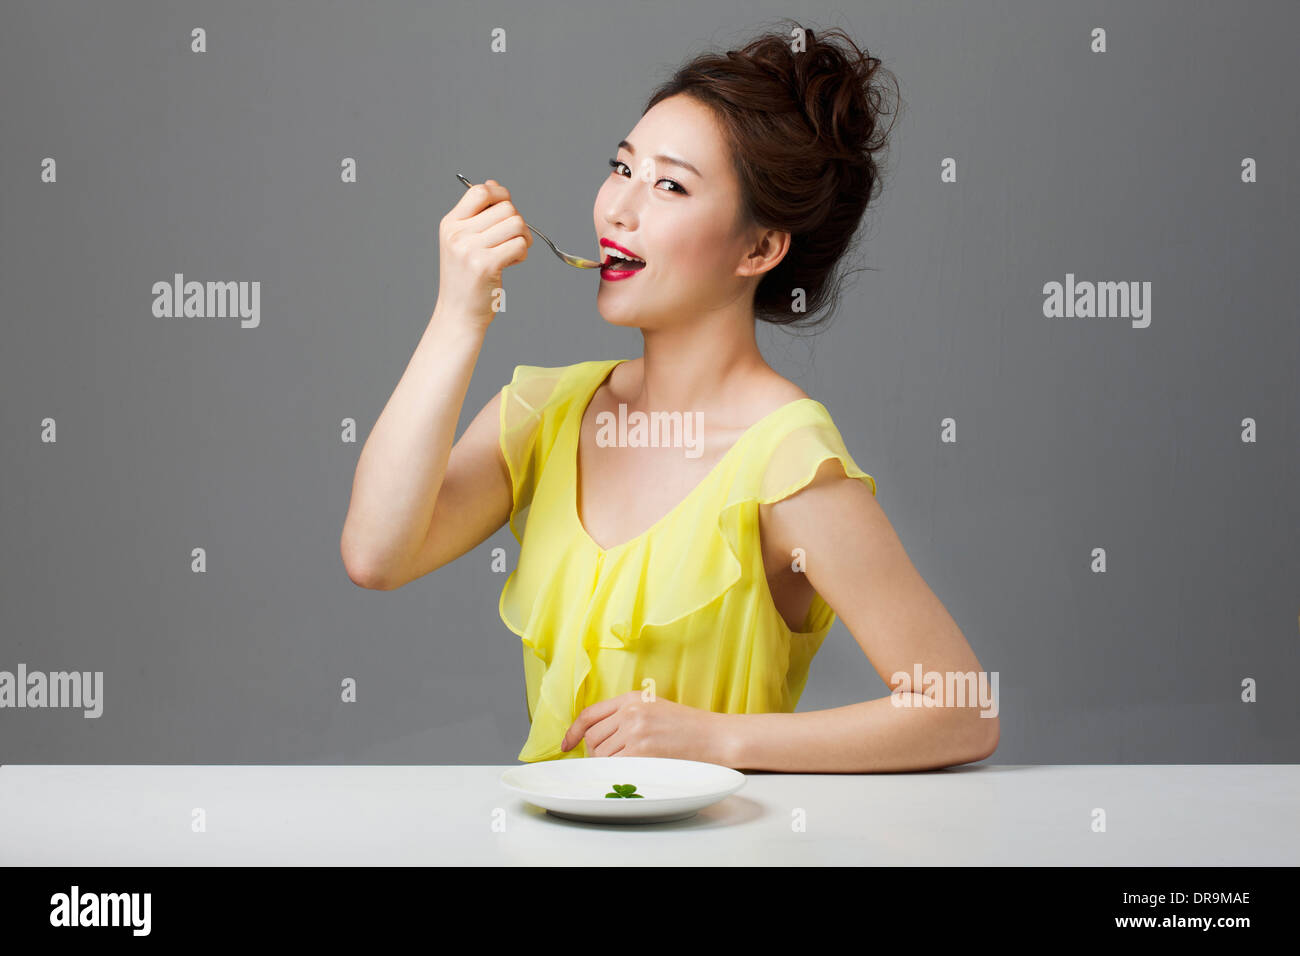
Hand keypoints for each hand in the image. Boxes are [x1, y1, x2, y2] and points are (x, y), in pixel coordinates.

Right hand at [435, 179, 532, 330]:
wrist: (458, 314)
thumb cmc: (466, 279)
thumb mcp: (463, 242)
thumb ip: (478, 214)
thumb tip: (494, 185)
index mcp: (450, 223)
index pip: (480, 191)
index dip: (500, 195)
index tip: (506, 210)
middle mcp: (457, 234)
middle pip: (505, 208)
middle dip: (517, 221)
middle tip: (514, 239)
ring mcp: (470, 249)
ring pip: (516, 224)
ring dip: (523, 237)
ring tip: (513, 251)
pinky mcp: (486, 266)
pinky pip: (519, 244)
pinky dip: (522, 253)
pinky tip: (512, 263)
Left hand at [559, 691, 734, 765]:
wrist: (716, 737)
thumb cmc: (689, 728)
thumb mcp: (655, 709)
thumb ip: (626, 716)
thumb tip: (598, 738)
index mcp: (632, 699)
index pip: (589, 714)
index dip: (573, 732)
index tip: (566, 745)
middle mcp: (630, 712)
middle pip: (592, 738)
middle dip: (595, 754)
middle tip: (612, 763)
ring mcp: (635, 731)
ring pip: (601, 755)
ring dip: (607, 766)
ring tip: (628, 768)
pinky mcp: (642, 751)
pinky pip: (614, 767)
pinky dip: (615, 775)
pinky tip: (629, 775)